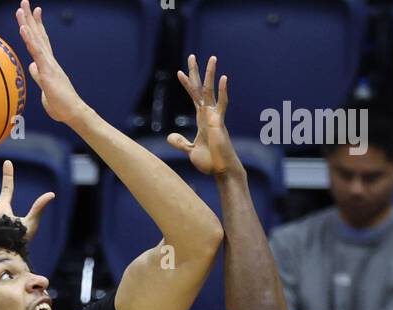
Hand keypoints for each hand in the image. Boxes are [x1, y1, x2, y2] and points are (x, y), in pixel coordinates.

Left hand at [15, 1, 86, 125]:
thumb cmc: (61, 105)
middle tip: (24, 1)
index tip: (34, 12)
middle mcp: (49, 60)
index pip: (41, 41)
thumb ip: (38, 76)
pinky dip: (29, 39)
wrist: (73, 113)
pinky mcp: (47, 72)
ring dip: (27, 23)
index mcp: (49, 64)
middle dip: (30, 18)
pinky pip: (36, 52)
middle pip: (38, 35)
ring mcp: (48, 64)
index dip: (37, 26)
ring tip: (20, 8)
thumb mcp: (45, 89)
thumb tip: (32, 66)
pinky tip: (23, 28)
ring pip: (36, 40)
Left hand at [166, 54, 236, 177]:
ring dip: (210, 74)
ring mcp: (215, 117)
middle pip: (200, 89)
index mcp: (202, 119)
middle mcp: (209, 114)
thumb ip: (180, 143)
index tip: (179, 72)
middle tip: (191, 56)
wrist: (222, 171)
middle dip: (196, 72)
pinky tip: (223, 78)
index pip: (193, 97)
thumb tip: (170, 137)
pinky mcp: (219, 123)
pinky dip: (223, 92)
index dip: (187, 85)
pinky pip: (222, 104)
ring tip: (211, 58)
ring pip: (211, 91)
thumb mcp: (190, 151)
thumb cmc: (209, 162)